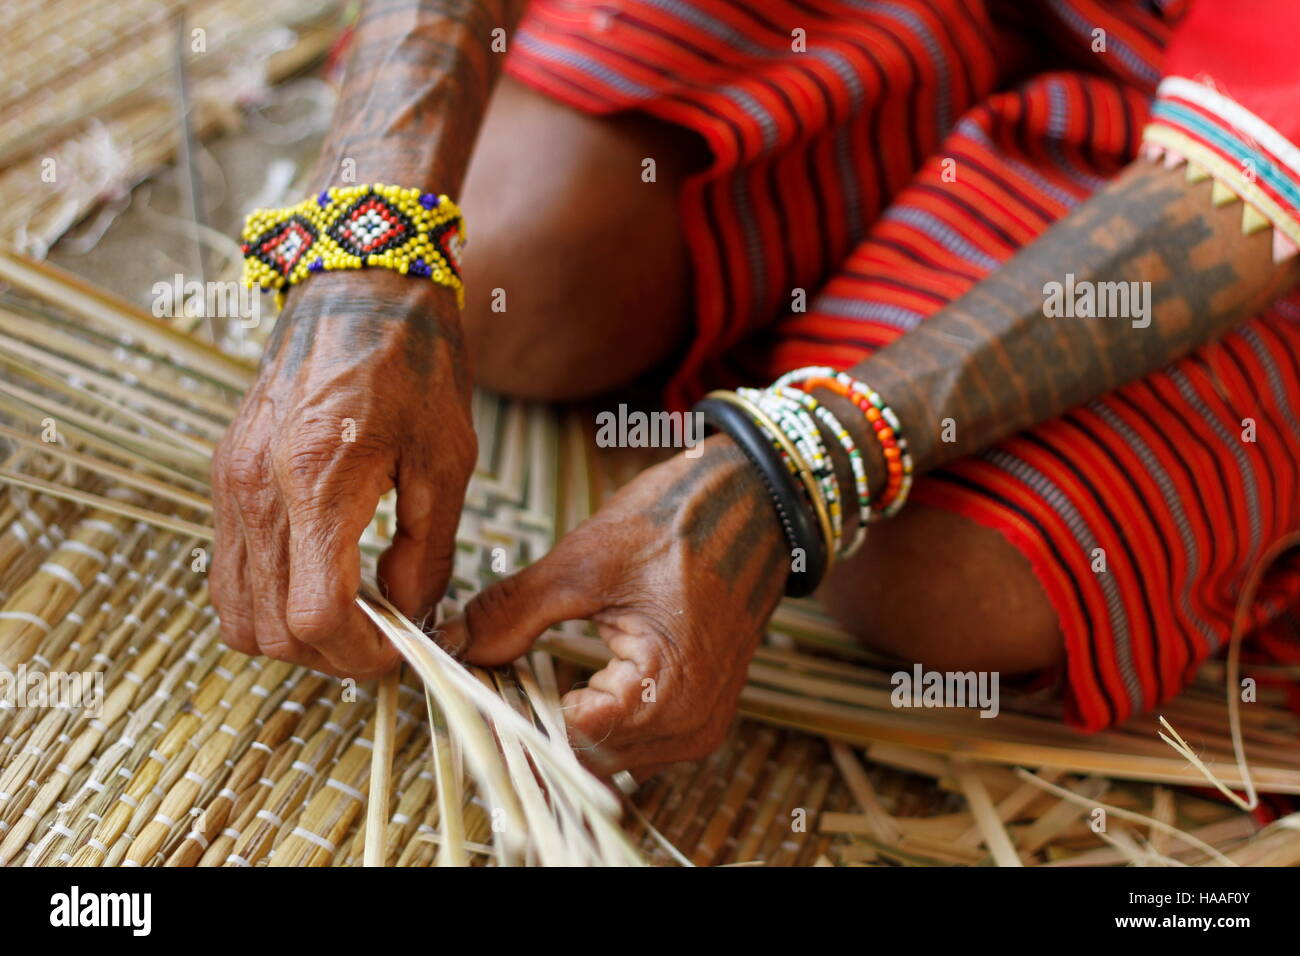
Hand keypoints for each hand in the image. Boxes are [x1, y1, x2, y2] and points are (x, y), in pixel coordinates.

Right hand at [211, 270, 475, 678]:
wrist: (360, 289)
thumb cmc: (415, 364)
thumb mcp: (447, 460)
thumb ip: (428, 550)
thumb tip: (410, 614)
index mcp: (317, 482)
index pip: (315, 618)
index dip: (361, 654)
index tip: (400, 647)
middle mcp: (256, 489)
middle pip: (270, 630)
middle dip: (332, 654)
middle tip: (383, 638)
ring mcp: (230, 483)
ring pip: (237, 612)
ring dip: (293, 635)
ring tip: (353, 616)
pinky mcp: (224, 475)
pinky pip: (228, 569)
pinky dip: (268, 597)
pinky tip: (322, 577)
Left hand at [439, 436, 787, 776]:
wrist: (751, 505)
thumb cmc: (680, 523)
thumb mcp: (583, 562)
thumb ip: (511, 612)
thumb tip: (449, 642)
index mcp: (665, 689)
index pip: (569, 740)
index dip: (515, 717)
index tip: (477, 684)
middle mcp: (689, 725)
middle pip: (585, 759)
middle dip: (532, 726)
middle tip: (489, 680)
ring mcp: (698, 726)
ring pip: (606, 759)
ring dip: (562, 731)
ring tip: (523, 684)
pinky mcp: (698, 716)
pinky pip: (633, 744)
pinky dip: (595, 725)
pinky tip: (566, 690)